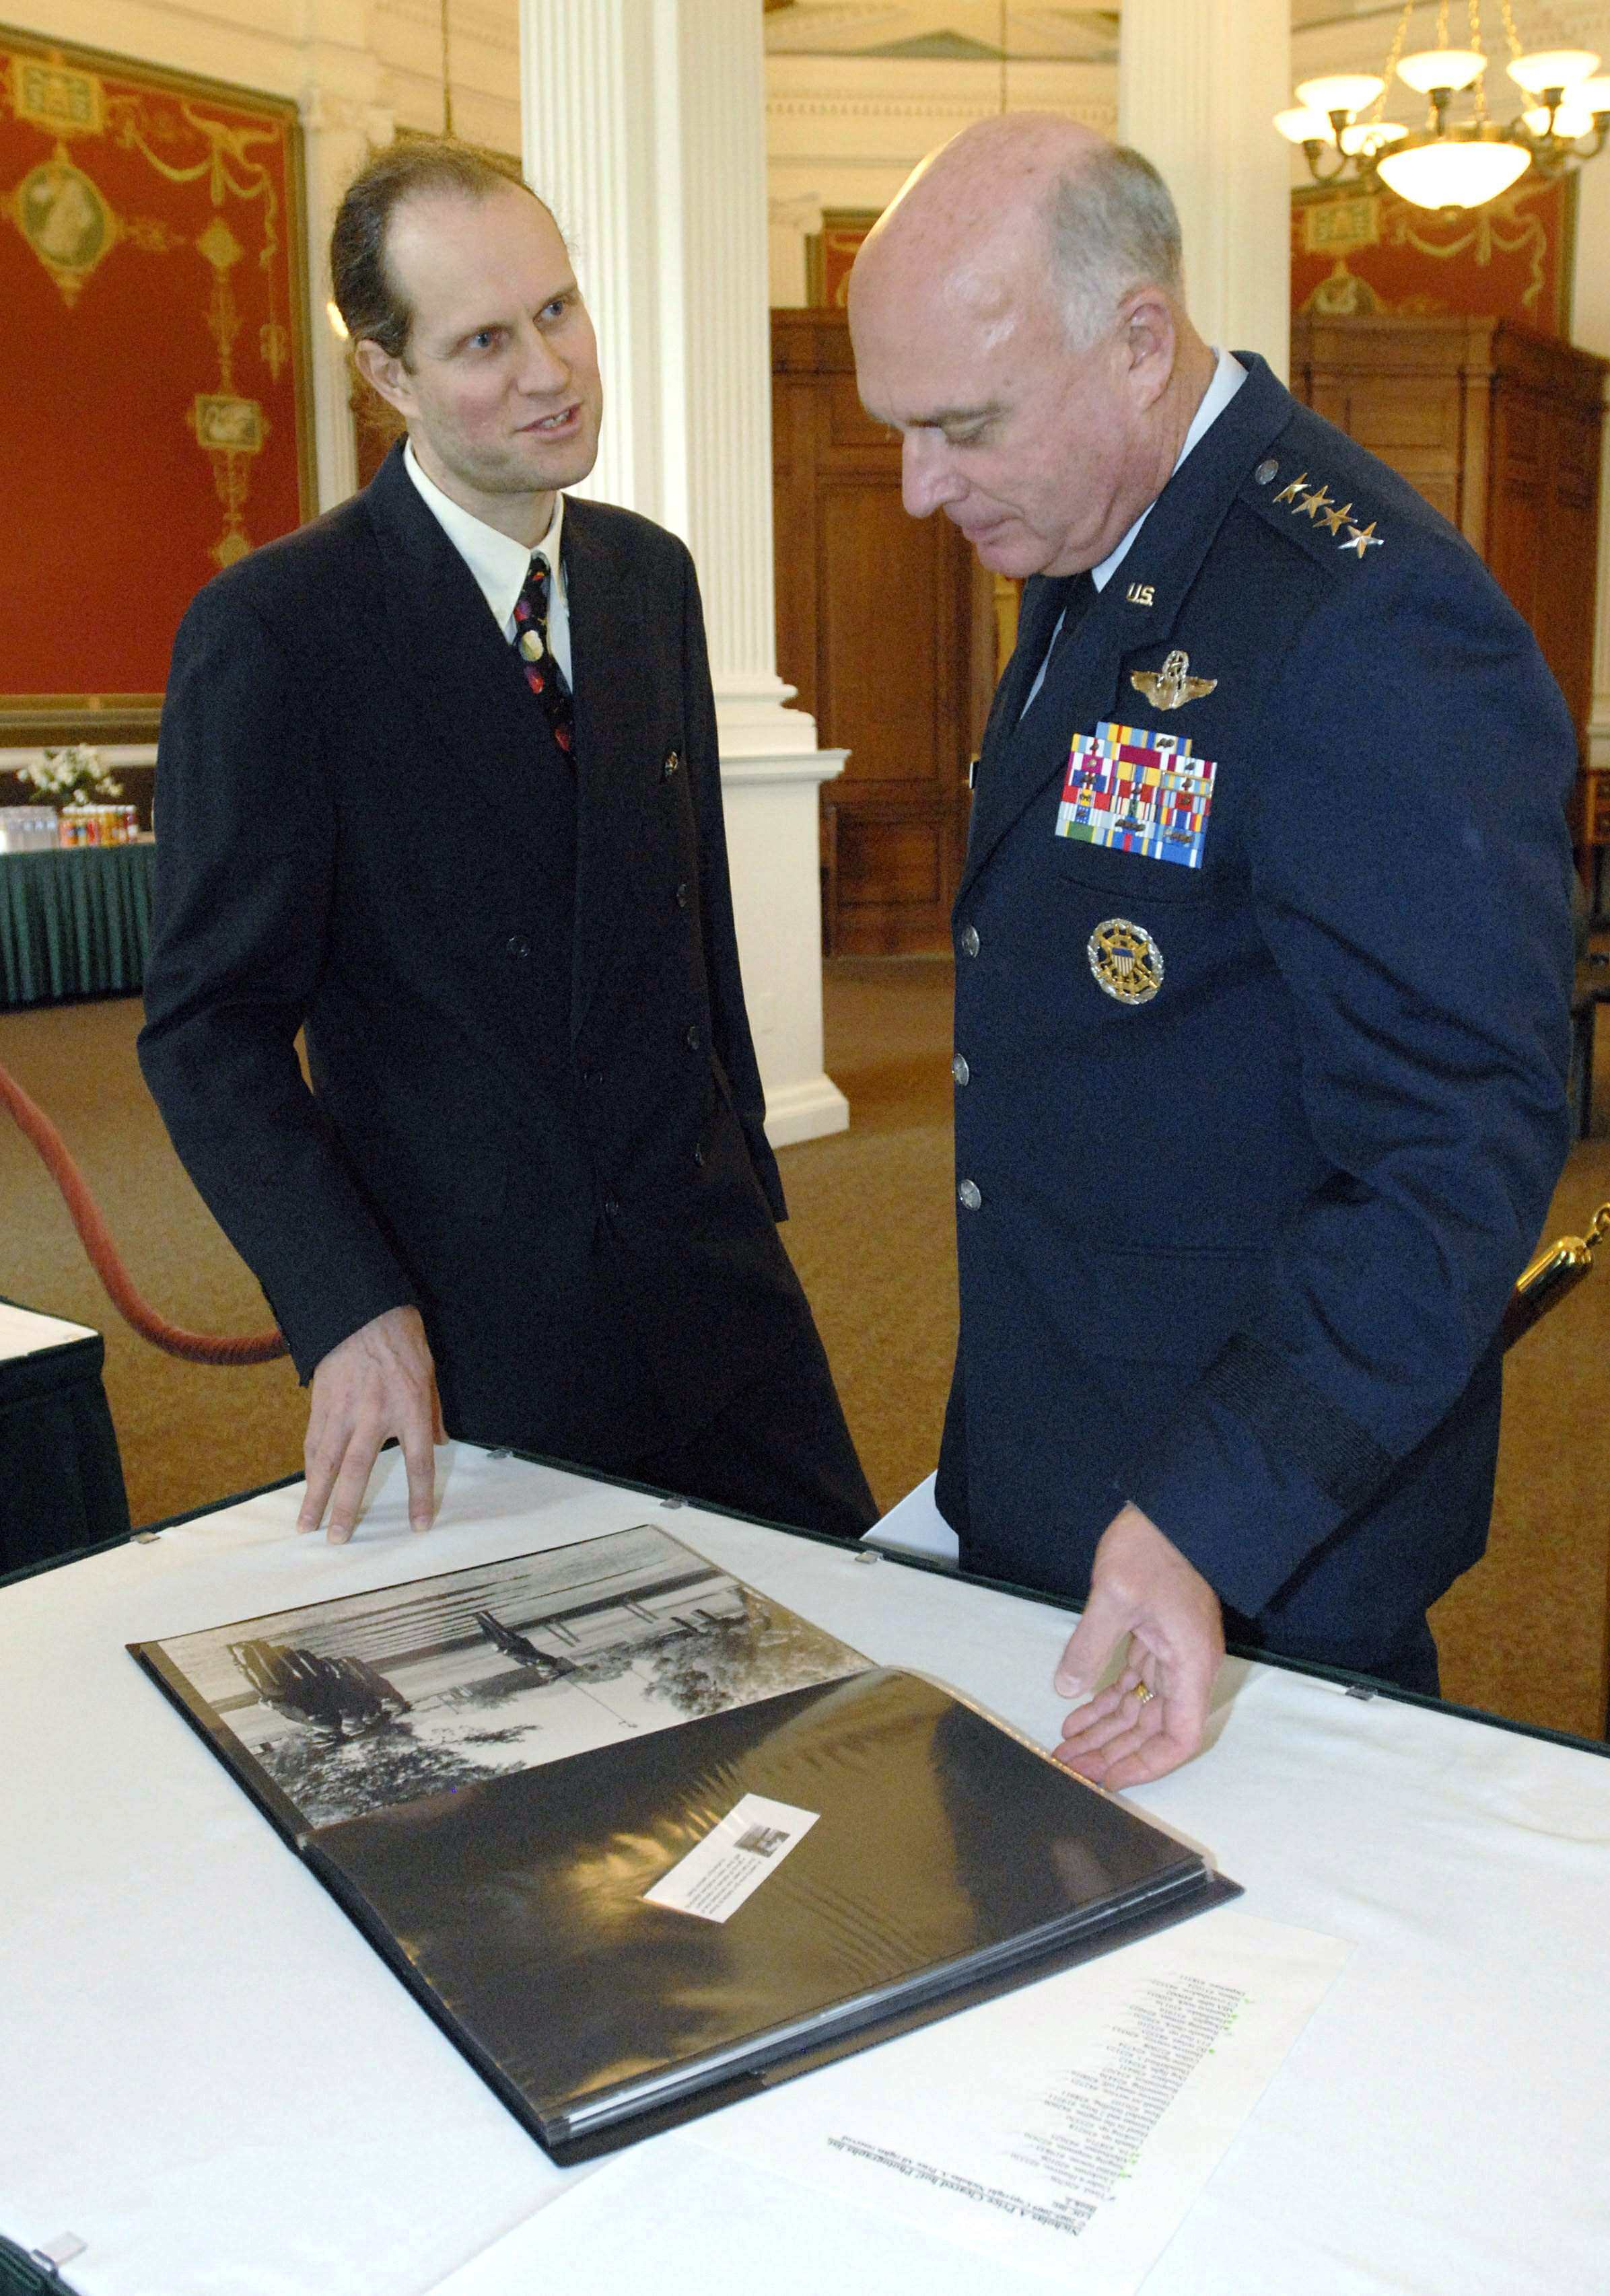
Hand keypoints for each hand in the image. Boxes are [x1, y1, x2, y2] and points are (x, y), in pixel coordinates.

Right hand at [297, 1305, 442, 1542]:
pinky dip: (309, 1467)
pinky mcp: (321, 1402)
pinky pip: (313, 1441)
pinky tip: (307, 1486)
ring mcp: (343, 1410)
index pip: (419, 1463)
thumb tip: (441, 1442)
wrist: (360, 1308)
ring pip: (325, 1462)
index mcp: (410, 1408)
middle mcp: (375, 1415)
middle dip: (346, 1508)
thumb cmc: (400, 1338)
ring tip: (306, 1526)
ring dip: (315, 1496)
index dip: (420, 1497)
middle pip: (358, 1471)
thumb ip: (433, 1412)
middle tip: (338, 1540)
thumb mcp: (429, 1372)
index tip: (418, 1526)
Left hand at [1050, 1502, 1223, 1789]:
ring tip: (1065, 1749)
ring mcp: (1171, 1654)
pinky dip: (1105, 1700)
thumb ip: (1089, 1646)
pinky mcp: (1155, 1639)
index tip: (1108, 1778)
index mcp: (1189, 1663)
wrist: (1171, 1508)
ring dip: (1105, 1730)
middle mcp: (1186, 1667)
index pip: (1178, 1736)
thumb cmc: (1153, 1547)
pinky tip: (1076, 1712)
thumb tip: (1067, 1691)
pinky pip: (1132, 1683)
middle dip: (1112, 1752)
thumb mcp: (1114, 1597)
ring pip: (1140, 1709)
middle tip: (1069, 1767)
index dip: (1146, 1765)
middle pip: (1153, 1729)